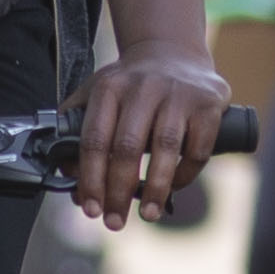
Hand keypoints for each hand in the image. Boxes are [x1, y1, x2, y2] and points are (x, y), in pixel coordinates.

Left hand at [65, 46, 230, 227]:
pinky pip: (197, 148)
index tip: (90, 208)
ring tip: (148, 215)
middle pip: (127, 148)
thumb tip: (67, 178)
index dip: (91, 179)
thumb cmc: (130, 86)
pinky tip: (175, 187)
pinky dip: (185, 174)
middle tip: (115, 222)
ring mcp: (177, 94)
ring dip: (155, 188)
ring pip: (165, 148)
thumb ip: (76, 129)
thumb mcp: (96, 94)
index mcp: (109, 88)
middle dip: (119, 191)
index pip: (94, 140)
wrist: (173, 51)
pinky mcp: (207, 103)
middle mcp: (142, 88)